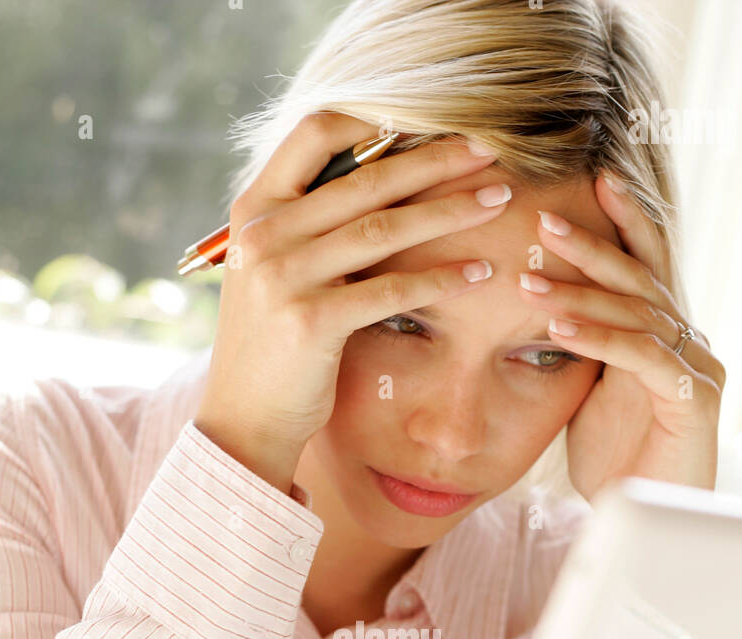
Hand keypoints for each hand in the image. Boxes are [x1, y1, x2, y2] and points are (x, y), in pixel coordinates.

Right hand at [194, 112, 510, 492]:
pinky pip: (391, 290)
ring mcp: (283, 276)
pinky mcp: (311, 321)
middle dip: (435, 159)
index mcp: (253, 207)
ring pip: (385, 229)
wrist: (243, 418)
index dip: (377, 117)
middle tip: (489, 149)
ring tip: (497, 200)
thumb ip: (308, 222)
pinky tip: (479, 272)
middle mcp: (263, 233)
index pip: (315, 132)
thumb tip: (378, 174)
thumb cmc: (272, 344)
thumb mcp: (274, 269)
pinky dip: (441, 279)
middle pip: (365, 178)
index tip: (432, 119)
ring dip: (450, 211)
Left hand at [519, 175, 725, 504]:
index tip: (590, 182)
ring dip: (580, 293)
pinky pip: (640, 357)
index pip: (646, 266)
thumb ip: (581, 349)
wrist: (646, 521)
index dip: (623, 222)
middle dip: (593, 246)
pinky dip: (597, 337)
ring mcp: (695, 370)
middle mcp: (687, 343)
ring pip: (638, 314)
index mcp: (664, 335)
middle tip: (544, 218)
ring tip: (528, 277)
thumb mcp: (589, 394)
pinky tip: (557, 325)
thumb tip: (538, 306)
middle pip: (640, 280)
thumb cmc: (616, 463)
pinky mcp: (691, 401)